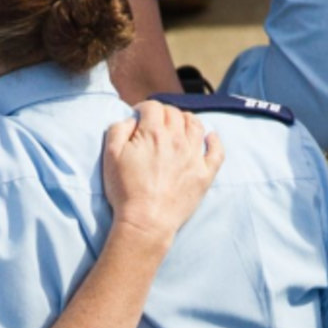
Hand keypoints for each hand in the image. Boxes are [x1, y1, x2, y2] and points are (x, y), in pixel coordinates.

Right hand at [103, 100, 224, 245]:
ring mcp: (194, 156)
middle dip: (163, 113)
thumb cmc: (125, 190)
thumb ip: (118, 129)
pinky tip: (210, 138)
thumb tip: (131, 119)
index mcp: (154, 133)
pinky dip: (214, 141)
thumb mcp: (110, 156)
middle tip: (155, 122)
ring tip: (178, 125)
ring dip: (186, 120)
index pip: (153, 106)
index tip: (138, 116)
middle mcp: (178, 139)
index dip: (143, 107)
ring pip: (196, 125)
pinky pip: (217, 151)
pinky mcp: (205, 173)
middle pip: (175, 113)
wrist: (146, 221)